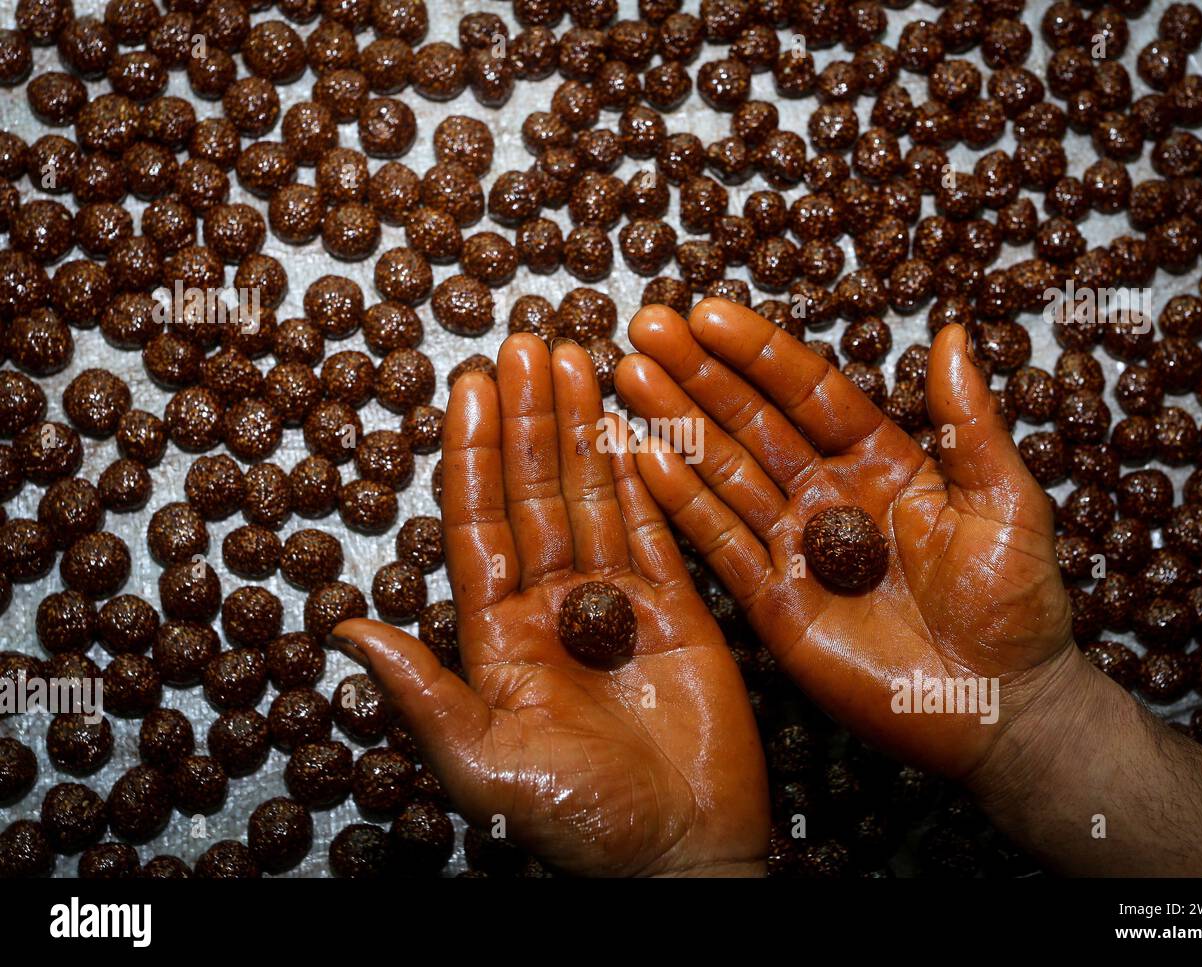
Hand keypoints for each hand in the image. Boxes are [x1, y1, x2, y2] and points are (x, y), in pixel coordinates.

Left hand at [333, 334, 767, 876]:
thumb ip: (421, 693)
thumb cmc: (581, 823)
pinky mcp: (679, 610)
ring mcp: (618, 605)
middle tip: (523, 345)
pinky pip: (656, 529)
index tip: (469, 387)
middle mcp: (554, 609)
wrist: (680, 853)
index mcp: (499, 639)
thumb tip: (347, 632)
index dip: (473, 454)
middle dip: (528, 419)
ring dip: (582, 429)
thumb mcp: (483, 763)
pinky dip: (644, 475)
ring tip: (574, 358)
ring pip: (594, 496)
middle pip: (535, 494)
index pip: (479, 524)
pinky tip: (630, 424)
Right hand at [613, 299, 1076, 782]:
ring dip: (675, 424)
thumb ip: (968, 421)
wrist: (1001, 711)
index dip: (758, 352)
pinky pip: (718, 542)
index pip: (808, 392)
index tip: (709, 312)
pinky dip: (678, 501)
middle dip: (697, 374)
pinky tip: (642, 456)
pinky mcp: (772, 602)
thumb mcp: (1003, 500)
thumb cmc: (1014, 607)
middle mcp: (827, 496)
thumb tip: (953, 334)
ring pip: (722, 472)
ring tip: (627, 376)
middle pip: (751, 422)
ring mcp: (795, 547)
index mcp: (881, 462)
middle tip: (646, 326)